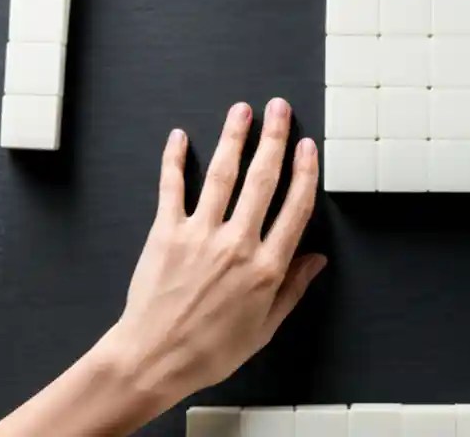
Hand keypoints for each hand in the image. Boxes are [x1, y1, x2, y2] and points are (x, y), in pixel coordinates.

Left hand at [0, 100, 323, 435]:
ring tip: (242, 110)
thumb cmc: (209, 352)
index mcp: (266, 269)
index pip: (294, 209)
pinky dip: (174, 160)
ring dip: (233, 138)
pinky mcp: (165, 234)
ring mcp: (199, 235)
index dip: (305, 173)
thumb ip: (292, 289)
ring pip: (222, 175)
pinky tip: (179, 137)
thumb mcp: (264, 329)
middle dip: (274, 139)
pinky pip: (172, 188)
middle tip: (279, 109)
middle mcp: (236, 244)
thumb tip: (317, 259)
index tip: (308, 147)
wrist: (153, 359)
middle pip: (262, 180)